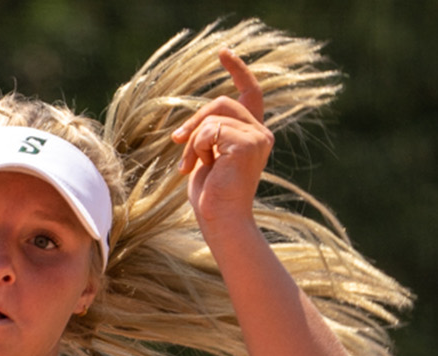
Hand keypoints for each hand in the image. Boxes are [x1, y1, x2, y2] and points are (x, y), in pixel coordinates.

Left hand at [171, 49, 271, 228]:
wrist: (219, 220)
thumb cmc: (210, 196)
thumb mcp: (206, 156)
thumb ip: (208, 134)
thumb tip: (194, 124)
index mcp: (252, 134)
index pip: (250, 93)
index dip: (238, 70)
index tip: (222, 53)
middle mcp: (261, 133)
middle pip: (222, 103)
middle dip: (194, 120)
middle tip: (177, 141)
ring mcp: (258, 137)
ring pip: (213, 116)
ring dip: (193, 139)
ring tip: (189, 164)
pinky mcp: (248, 143)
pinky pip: (210, 129)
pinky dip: (197, 147)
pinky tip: (200, 166)